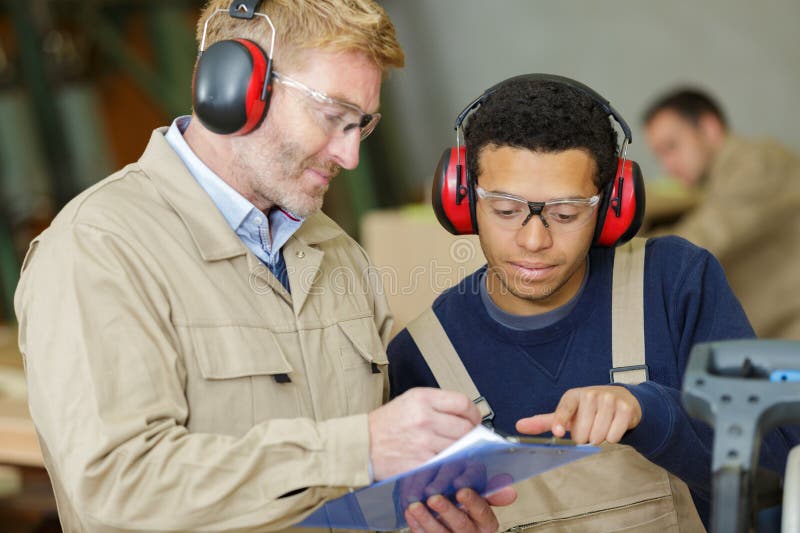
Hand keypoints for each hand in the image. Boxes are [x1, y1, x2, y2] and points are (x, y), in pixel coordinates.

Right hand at [368, 388, 480, 479]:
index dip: (474, 414)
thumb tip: (466, 416)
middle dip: (470, 435)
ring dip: (461, 451)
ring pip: (459, 447)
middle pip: (465, 428)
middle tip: (466, 438)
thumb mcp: (409, 401)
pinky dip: (449, 464)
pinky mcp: (420, 463)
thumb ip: (437, 405)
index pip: (463, 403)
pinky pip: (446, 463)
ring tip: (453, 450)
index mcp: (422, 399)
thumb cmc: (385, 424)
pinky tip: (443, 461)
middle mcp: (424, 418)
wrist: (361, 445)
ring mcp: (422, 442)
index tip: (474, 420)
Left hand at [405, 487, 516, 532]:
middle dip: (447, 511)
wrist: (446, 522)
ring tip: (415, 505)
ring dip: (426, 519)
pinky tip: (410, 513)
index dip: (473, 502)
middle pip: (462, 526)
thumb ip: (490, 493)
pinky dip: (416, 526)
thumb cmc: (463, 507)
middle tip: (434, 497)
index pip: (483, 513)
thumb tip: (510, 491)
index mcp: (486, 523)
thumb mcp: (478, 501)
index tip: (461, 490)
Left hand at [515, 385, 641, 443]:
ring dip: (599, 437)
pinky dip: (612, 437)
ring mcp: (608, 400)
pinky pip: (614, 436)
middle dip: (585, 436)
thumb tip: (519, 426)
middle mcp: (590, 394)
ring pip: (598, 436)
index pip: (564, 409)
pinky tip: (612, 426)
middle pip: (582, 433)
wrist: (619, 400)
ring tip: (600, 425)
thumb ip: (543, 422)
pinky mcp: (624, 409)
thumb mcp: (566, 413)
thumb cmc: (587, 410)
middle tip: (589, 426)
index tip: (558, 432)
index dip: (560, 422)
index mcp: (573, 396)